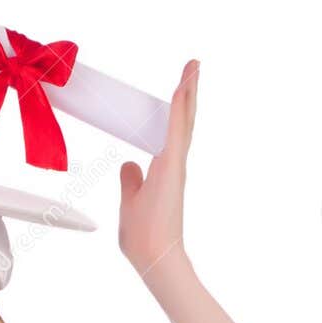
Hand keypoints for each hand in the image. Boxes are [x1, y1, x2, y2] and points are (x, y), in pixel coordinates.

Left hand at [118, 59, 198, 280]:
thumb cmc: (143, 236)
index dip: (175, 110)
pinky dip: (179, 107)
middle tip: (193, 67)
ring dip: (187, 92)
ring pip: (182, 120)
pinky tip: (182, 86)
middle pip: (183, 121)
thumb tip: (128, 164)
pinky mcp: (171, 167)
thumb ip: (130, 181)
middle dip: (188, 93)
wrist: (153, 256)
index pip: (170, 133)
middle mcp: (174, 164)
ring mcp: (175, 165)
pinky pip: (174, 130)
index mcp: (165, 170)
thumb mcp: (130, 200)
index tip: (180, 89)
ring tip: (193, 67)